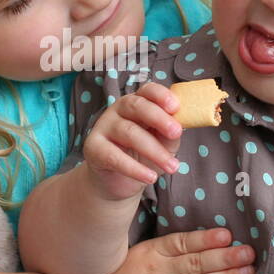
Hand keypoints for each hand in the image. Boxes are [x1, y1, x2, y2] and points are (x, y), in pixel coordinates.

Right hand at [76, 228, 254, 273]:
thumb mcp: (133, 258)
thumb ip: (161, 254)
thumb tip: (194, 250)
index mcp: (150, 254)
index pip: (183, 243)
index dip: (207, 239)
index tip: (228, 235)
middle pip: (195, 262)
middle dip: (225, 257)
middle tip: (250, 252)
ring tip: (246, 273)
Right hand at [82, 82, 183, 201]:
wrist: (118, 182)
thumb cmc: (143, 157)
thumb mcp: (163, 143)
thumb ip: (169, 133)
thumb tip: (180, 126)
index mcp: (137, 103)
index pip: (147, 90)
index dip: (161, 95)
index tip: (175, 107)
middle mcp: (118, 110)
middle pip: (137, 106)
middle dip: (159, 118)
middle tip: (176, 133)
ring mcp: (103, 127)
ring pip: (130, 133)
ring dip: (155, 151)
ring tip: (172, 167)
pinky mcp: (93, 148)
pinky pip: (115, 156)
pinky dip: (135, 169)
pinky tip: (150, 177)